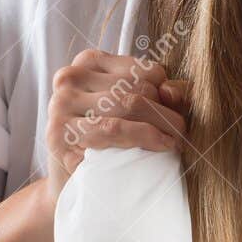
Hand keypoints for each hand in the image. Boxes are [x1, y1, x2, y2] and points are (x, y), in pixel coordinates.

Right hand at [43, 48, 188, 207]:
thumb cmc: (106, 141)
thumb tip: (172, 91)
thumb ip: (158, 96)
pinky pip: (112, 128)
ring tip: (175, 141)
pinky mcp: (60, 132)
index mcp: (89, 63)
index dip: (166, 93)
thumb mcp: (132, 110)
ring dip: (160, 126)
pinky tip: (160, 145)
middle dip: (166, 113)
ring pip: (127, 104)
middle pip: (138, 88)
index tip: (173, 114)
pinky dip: (142, 136)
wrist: (71, 177)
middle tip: (181, 133)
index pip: (145, 70)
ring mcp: (61, 103)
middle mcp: (71, 77)